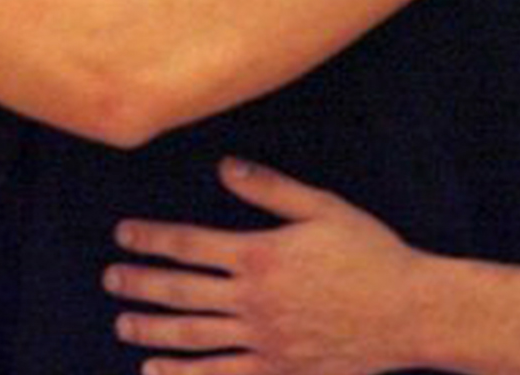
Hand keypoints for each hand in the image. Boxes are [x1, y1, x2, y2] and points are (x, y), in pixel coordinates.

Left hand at [106, 159, 422, 374]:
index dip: (152, 238)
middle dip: (140, 283)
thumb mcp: (323, 208)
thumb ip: (270, 188)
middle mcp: (253, 300)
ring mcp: (263, 340)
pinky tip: (155, 372)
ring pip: (192, 335)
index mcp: (260, 254)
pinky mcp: (278, 370)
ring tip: (122, 323)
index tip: (122, 235)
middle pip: (181, 290)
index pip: (189, 243)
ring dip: (152, 329)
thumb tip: (225, 167)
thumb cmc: (370, 253)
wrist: (409, 313)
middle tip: (110, 279)